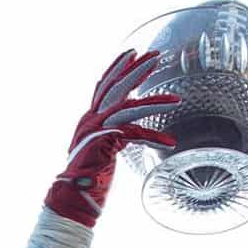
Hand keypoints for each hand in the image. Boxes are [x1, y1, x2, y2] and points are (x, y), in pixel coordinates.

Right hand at [43, 50, 177, 227]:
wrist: (72, 194)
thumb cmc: (88, 176)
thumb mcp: (102, 148)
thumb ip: (112, 134)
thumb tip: (124, 130)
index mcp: (89, 118)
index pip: (104, 85)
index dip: (117, 67)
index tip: (132, 53)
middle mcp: (90, 118)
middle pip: (115, 86)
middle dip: (136, 69)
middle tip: (155, 56)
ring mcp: (95, 128)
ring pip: (127, 106)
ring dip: (153, 102)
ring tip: (175, 101)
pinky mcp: (104, 141)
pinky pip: (134, 134)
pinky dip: (153, 138)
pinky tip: (169, 142)